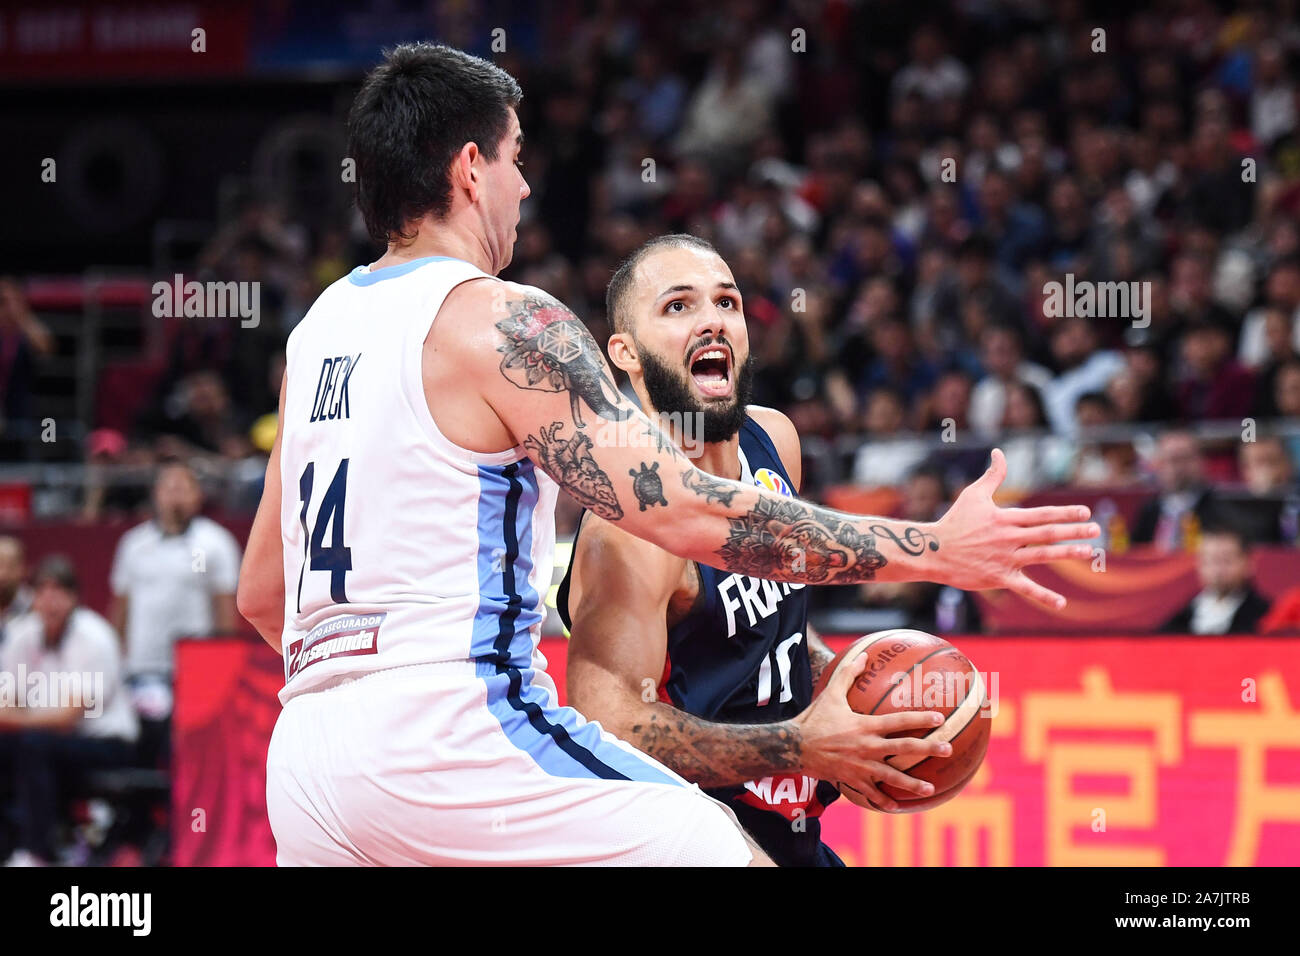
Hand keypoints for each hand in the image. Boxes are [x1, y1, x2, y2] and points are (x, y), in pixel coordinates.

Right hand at [793, 652, 949, 812]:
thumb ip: (848, 674)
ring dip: (913, 784)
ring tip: (930, 789)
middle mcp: (868, 746)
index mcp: (865, 725)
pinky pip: (871, 793)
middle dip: (928, 749)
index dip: (921, 718)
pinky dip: (884, 800)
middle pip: (904, 748)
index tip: (940, 718)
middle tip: (948, 749)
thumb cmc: (814, 719)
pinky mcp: (852, 779)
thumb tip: (863, 654)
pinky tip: (896, 806)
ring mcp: (861, 766)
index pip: (899, 721)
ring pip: (892, 776)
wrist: (794, 746)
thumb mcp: (830, 693)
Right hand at [931, 448, 1097, 609]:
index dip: (1065, 513)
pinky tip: (1062, 603)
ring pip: (1042, 556)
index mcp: (1005, 518)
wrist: (933, 551)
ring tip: (1089, 552)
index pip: (1042, 514)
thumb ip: (993, 475)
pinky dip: (1043, 596)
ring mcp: (1005, 559)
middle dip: (1074, 531)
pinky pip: (1025, 588)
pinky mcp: (999, 578)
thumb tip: (999, 452)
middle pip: (1047, 533)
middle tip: (1096, 529)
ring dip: (1067, 553)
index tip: (1085, 511)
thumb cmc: (955, 521)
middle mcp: (1008, 538)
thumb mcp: (973, 494)